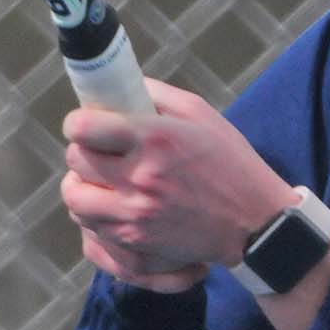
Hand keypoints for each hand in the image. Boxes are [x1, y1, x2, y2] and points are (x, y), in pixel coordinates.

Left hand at [61, 80, 294, 291]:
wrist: (254, 222)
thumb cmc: (230, 163)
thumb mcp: (200, 114)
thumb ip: (156, 94)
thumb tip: (119, 86)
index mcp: (155, 139)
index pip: (83, 128)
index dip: (79, 123)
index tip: (87, 125)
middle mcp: (140, 178)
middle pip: (75, 161)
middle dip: (83, 152)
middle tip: (99, 152)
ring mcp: (135, 215)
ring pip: (75, 199)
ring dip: (83, 187)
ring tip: (100, 182)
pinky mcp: (136, 243)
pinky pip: (90, 228)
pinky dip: (95, 216)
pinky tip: (114, 207)